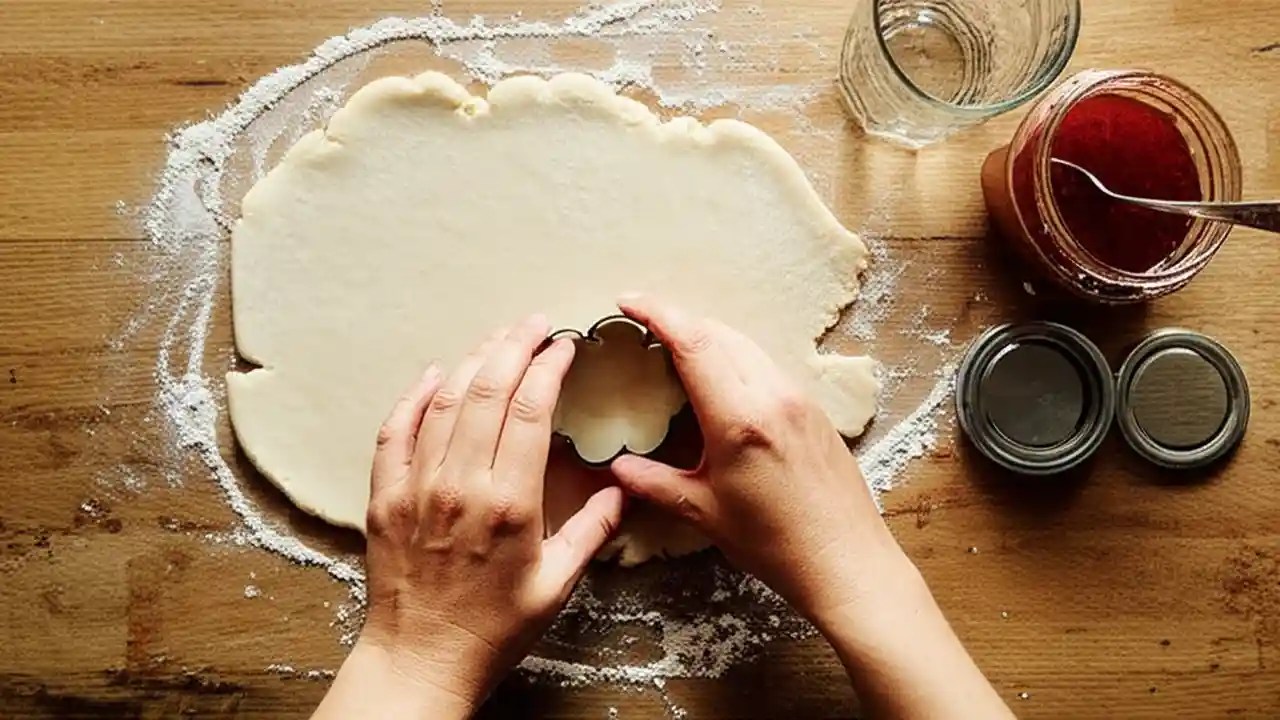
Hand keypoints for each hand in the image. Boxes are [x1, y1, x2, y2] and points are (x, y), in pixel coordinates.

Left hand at [315, 315, 623, 718]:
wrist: (423, 660)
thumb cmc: (493, 630)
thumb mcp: (557, 585)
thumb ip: (591, 531)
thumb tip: (620, 491)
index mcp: (509, 503)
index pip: (528, 410)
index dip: (547, 368)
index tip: (563, 347)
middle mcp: (460, 486)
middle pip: (486, 391)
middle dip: (513, 346)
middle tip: (534, 324)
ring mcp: (417, 488)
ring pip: (443, 402)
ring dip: (471, 361)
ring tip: (497, 338)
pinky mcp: (384, 498)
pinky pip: (394, 432)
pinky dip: (413, 397)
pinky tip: (433, 375)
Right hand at [608, 296, 1013, 718]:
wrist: (847, 562)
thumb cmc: (775, 543)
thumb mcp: (705, 513)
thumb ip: (656, 483)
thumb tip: (618, 467)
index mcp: (740, 418)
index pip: (694, 343)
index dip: (658, 313)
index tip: (628, 300)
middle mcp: (773, 396)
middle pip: (719, 333)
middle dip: (679, 320)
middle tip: (644, 324)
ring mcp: (798, 399)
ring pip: (746, 346)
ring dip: (709, 337)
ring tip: (677, 349)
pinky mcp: (814, 410)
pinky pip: (767, 366)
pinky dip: (735, 359)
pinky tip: (720, 381)